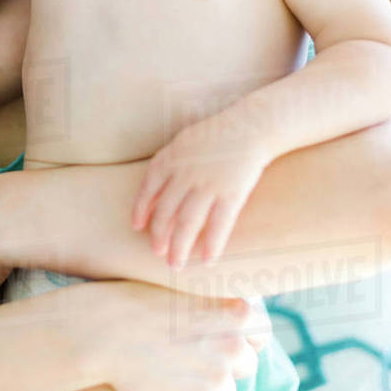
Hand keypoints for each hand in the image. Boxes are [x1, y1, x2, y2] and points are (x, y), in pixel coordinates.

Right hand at [96, 284, 265, 390]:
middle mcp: (235, 345)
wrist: (102, 330)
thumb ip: (217, 303)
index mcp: (237, 312)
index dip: (241, 338)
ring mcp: (218, 377)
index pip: (261, 334)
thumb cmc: (136, 302)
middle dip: (223, 366)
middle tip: (188, 358)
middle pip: (246, 366)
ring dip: (206, 389)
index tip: (218, 339)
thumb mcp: (185, 289)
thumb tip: (238, 313)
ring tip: (173, 373)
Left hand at [131, 119, 270, 269]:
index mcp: (171, 158)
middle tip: (157, 253)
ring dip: (179, 247)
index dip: (141, 210)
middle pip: (166, 212)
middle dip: (158, 235)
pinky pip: (218, 225)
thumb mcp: (184, 141)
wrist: (252, 126)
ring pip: (187, 223)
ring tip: (176, 265)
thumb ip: (168, 164)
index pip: (148, 189)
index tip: (137, 227)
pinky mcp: (231, 194)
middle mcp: (185, 174)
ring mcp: (208, 185)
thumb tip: (152, 191)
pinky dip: (212, 245)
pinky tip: (208, 261)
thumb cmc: (218, 134)